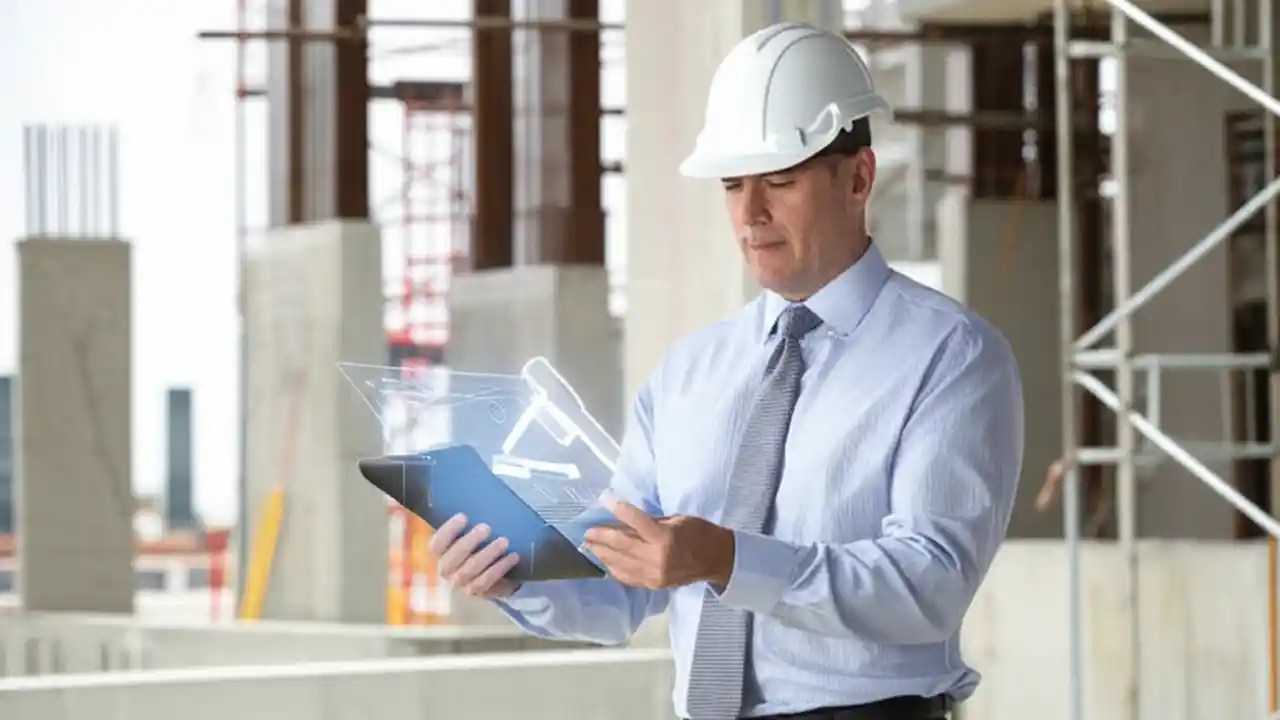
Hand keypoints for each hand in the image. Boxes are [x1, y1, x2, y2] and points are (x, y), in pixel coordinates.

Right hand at [428, 513, 521, 599]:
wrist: (495, 573)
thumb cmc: (480, 546)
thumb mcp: (472, 534)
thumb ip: (470, 524)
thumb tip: (480, 499)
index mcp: (441, 553)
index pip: (437, 544)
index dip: (448, 531)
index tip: (464, 516)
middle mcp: (446, 570)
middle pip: (453, 558)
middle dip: (469, 541)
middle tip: (486, 527)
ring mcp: (461, 583)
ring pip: (471, 569)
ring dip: (488, 554)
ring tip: (504, 541)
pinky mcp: (478, 592)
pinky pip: (487, 581)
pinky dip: (500, 568)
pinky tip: (513, 557)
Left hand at [583, 494, 735, 590]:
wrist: (716, 560)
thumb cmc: (699, 533)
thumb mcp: (677, 519)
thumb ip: (650, 522)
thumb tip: (624, 519)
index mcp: (666, 538)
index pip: (636, 522)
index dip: (618, 509)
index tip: (604, 499)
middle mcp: (657, 558)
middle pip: (622, 545)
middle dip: (602, 537)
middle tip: (588, 531)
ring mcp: (654, 574)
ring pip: (620, 563)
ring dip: (602, 553)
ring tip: (590, 545)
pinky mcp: (652, 584)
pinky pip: (627, 577)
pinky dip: (613, 568)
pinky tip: (605, 561)